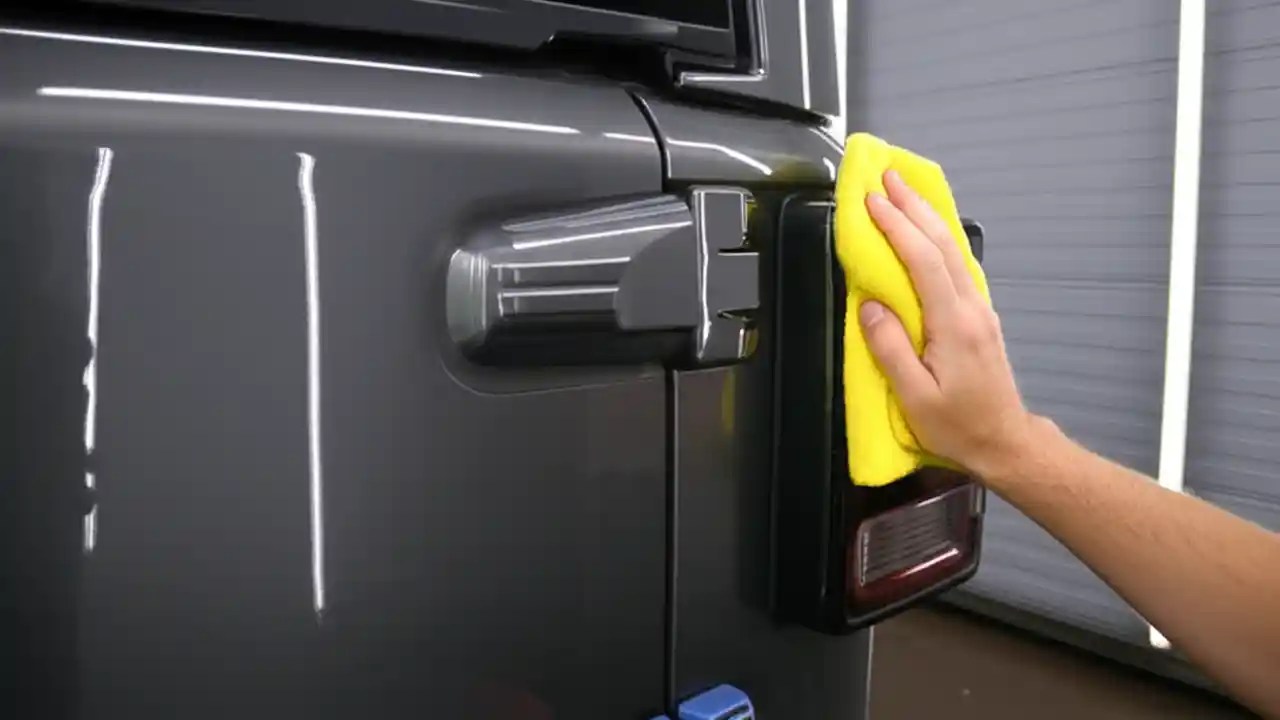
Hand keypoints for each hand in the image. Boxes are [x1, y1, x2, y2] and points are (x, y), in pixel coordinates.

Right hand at [860, 170, 1033, 480]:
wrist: (1004, 442)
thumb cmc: (957, 426)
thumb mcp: (915, 396)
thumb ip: (890, 349)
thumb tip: (869, 306)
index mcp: (953, 324)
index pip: (923, 261)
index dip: (896, 227)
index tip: (871, 201)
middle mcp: (971, 307)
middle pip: (943, 244)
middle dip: (914, 206)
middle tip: (886, 176)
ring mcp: (979, 309)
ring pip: (954, 250)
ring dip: (927, 216)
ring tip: (903, 192)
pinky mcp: (979, 316)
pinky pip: (957, 265)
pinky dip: (937, 239)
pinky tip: (927, 231)